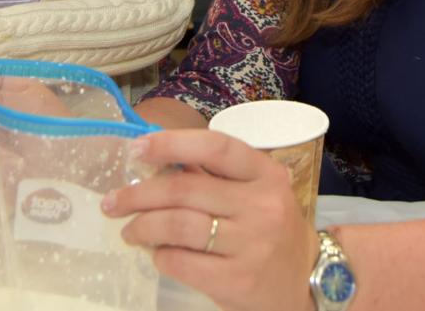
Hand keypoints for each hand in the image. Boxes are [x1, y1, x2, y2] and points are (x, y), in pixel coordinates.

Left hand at [103, 130, 316, 310]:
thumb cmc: (272, 228)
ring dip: (142, 226)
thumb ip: (216, 175)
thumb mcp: (258, 191)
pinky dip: (160, 255)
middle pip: (185, 188)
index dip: (172, 144)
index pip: (215, 147)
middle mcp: (261, 205)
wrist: (310, 280)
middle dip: (139, 193)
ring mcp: (250, 245)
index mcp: (265, 174)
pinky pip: (181, 262)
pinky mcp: (237, 280)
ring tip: (129, 231)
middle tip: (114, 201)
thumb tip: (156, 159)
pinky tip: (157, 254)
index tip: (137, 149)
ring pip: (178, 225)